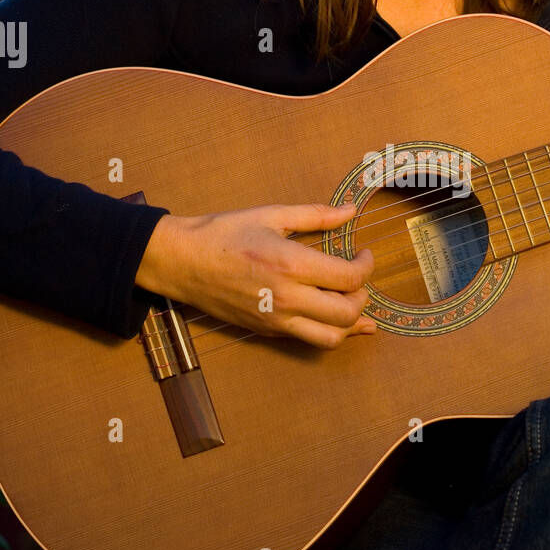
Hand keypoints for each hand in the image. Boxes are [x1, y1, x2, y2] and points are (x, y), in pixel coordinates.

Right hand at [135, 201, 375, 348]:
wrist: (182, 262)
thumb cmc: (224, 233)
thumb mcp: (271, 215)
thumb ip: (316, 215)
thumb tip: (351, 211)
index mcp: (292, 265)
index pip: (349, 278)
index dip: (366, 266)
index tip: (363, 255)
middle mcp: (287, 298)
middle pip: (347, 313)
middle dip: (363, 296)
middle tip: (357, 278)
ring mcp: (276, 320)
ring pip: (331, 338)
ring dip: (349, 323)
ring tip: (349, 302)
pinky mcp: (267, 331)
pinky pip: (307, 339)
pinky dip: (327, 330)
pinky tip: (333, 317)